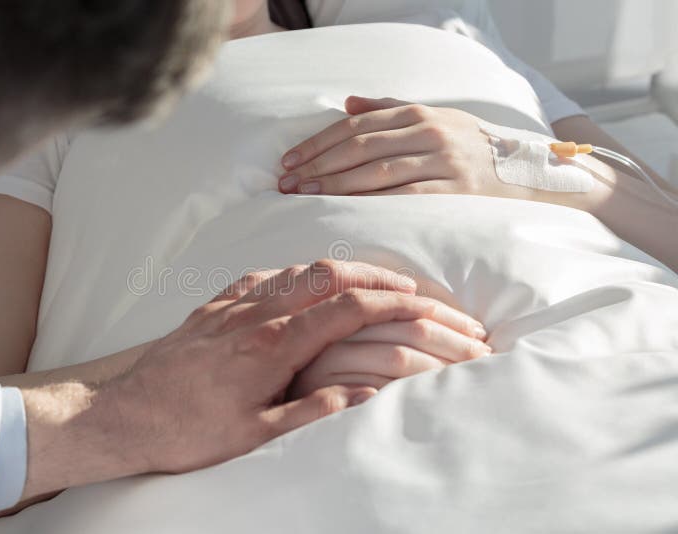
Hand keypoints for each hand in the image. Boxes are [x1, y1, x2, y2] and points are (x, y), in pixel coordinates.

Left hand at [98, 260, 475, 474]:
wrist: (126, 415)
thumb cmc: (189, 431)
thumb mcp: (256, 434)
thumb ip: (313, 410)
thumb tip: (364, 392)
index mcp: (273, 346)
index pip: (347, 310)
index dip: (392, 303)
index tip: (421, 304)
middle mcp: (255, 315)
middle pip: (327, 276)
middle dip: (373, 276)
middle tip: (405, 286)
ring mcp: (232, 306)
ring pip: (297, 271)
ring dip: (337, 271)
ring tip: (364, 282)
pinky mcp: (212, 307)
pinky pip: (262, 276)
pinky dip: (294, 274)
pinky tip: (300, 283)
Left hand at [278, 96, 534, 199]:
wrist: (529, 174)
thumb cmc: (472, 149)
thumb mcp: (436, 119)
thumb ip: (390, 111)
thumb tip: (347, 104)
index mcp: (419, 114)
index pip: (355, 126)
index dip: (317, 143)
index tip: (289, 161)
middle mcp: (428, 133)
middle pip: (358, 147)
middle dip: (316, 165)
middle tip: (285, 183)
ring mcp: (442, 162)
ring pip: (375, 171)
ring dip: (333, 184)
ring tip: (303, 195)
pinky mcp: (453, 192)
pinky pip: (402, 197)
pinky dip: (369, 202)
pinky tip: (343, 210)